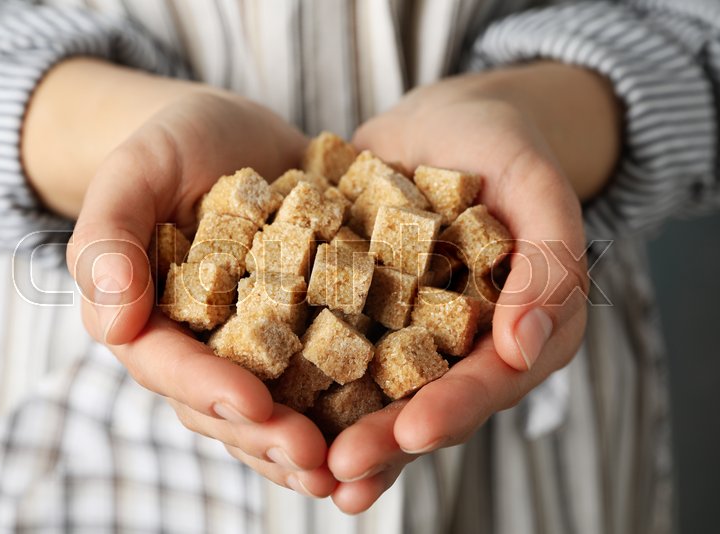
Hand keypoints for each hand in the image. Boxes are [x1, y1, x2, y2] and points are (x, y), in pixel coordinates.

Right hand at [24, 58, 336, 497]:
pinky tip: (384, 428)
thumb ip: (109, 237)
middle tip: (313, 458)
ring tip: (349, 471)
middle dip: (266, 435)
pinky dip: (346, 408)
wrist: (235, 133)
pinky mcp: (303, 331)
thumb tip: (110, 322)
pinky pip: (320, 378)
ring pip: (272, 410)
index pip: (168, 365)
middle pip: (224, 406)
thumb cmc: (173, 143)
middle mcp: (200, 345)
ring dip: (307, 444)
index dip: (208, 389)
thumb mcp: (136, 169)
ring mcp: (253, 345)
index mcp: (149, 319)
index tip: (255, 405)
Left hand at [326, 62, 620, 512]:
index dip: (456, 407)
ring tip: (304, 465)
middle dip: (388, 440)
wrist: (447, 121)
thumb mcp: (539, 190)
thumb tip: (524, 347)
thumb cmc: (507, 147)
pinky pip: (330, 347)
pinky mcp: (358, 311)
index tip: (416, 431)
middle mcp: (460, 346)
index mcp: (518, 333)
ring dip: (342, 431)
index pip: (492, 381)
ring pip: (376, 392)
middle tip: (343, 468)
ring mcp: (406, 333)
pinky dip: (305, 378)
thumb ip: (548, 265)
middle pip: (428, 403)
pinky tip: (267, 405)